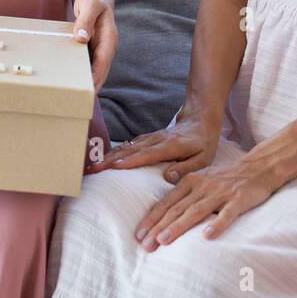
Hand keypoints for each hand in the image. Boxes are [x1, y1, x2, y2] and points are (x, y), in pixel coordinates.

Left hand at [72, 0, 115, 91]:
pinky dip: (82, 72)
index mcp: (109, 38)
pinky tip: (71, 80)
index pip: (103, 62)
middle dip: (93, 85)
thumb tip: (81, 39)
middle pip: (100, 70)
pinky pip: (87, 63)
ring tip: (75, 96)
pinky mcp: (92, 48)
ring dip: (87, 81)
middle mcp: (106, 46)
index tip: (89, 91)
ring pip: (94, 69)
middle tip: (80, 100)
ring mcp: (99, 48)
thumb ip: (85, 21)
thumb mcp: (89, 5)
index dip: (97, 77)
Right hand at [87, 112, 220, 181]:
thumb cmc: (203, 143)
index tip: (113, 167)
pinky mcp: (147, 138)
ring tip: (93, 166)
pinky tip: (105, 159)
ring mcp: (150, 138)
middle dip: (110, 160)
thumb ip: (186, 168)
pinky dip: (115, 151)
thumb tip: (167, 177)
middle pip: (130, 150)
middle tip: (93, 169)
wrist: (200, 120)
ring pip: (127, 147)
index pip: (147, 154)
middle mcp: (156, 140)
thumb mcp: (203, 159)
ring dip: (109, 156)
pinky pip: (129, 145)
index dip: (130, 161)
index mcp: (169, 146)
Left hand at [134, 155, 277, 250]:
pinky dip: (217, 225)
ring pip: (196, 211)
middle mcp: (202, 187)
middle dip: (158, 227)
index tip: (139, 235)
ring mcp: (220, 193)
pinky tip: (207, 237)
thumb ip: (184, 193)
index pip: (167, 203)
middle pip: (177, 209)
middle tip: (145, 244)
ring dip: (178, 226)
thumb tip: (162, 212)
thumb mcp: (201, 180)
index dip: (152, 219)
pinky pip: (226, 214)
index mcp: (190, 182)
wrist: (258, 167)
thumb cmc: (226, 178)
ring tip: (164, 240)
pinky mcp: (238, 200)